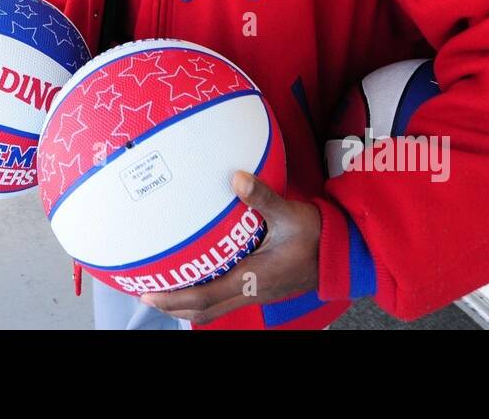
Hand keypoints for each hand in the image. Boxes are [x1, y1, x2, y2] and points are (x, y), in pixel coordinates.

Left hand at [139, 170, 321, 325]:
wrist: (343, 253)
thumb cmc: (318, 235)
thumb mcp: (290, 214)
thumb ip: (263, 198)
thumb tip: (237, 177)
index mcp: (254, 279)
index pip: (206, 297)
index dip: (175, 298)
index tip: (149, 293)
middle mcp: (252, 292)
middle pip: (204, 311)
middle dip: (173, 306)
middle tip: (145, 294)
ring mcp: (257, 294)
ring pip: (215, 309)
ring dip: (187, 304)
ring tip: (164, 290)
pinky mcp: (261, 289)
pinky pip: (226, 300)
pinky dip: (205, 296)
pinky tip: (197, 277)